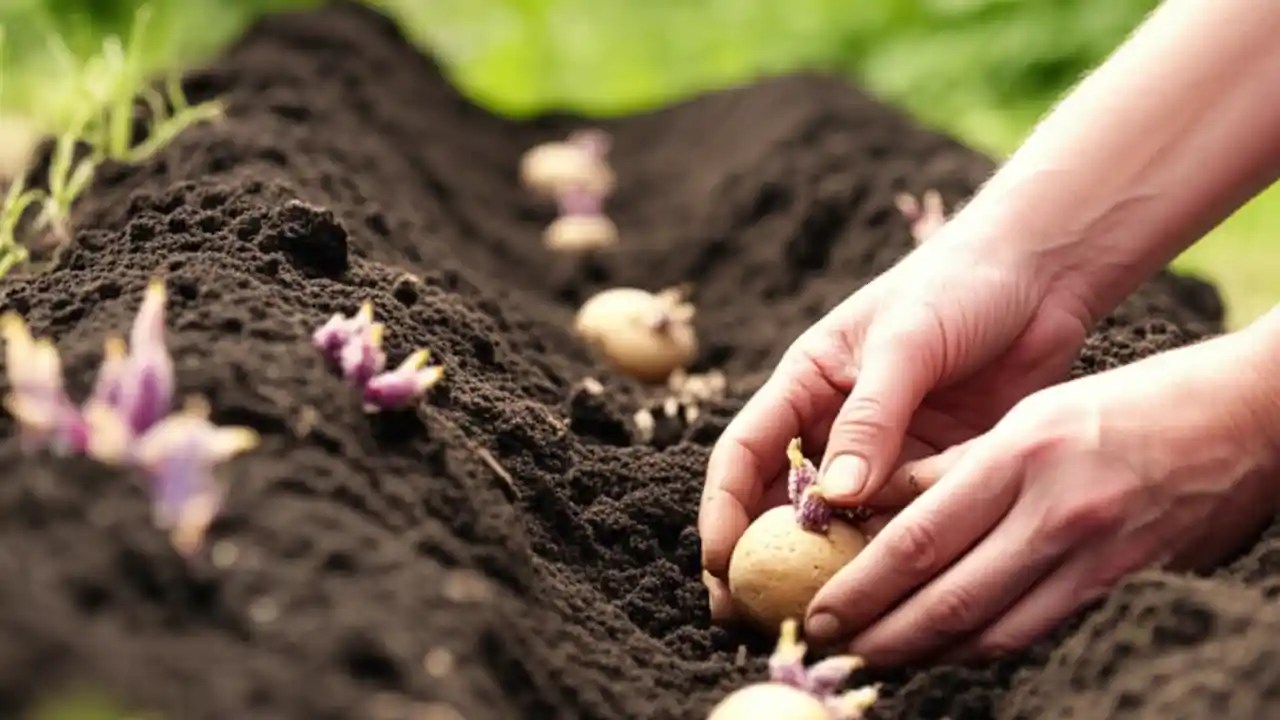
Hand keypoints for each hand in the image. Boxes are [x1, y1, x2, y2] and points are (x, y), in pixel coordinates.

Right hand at [699, 224, 1094, 620]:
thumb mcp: (905, 343)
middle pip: (781, 503)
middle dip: (761, 561)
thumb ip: (870, 418)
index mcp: (806, 385)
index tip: (719, 564)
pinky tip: (889, 596)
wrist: (1042, 276)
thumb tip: (833, 499)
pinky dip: (889, 560)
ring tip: (819, 619)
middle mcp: (834, 426)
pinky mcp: (932, 473)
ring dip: (827, 571)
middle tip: (750, 617)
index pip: (745, 454)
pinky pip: (901, 526)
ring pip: (842, 526)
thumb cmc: (958, 285)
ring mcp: (883, 455)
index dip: (723, 510)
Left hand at [807, 323, 1279, 663]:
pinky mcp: (1124, 581)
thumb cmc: (1127, 403)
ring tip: (878, 657)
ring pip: (993, 628)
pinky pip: (1039, 626)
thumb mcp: (1029, 413)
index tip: (819, 610)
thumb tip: (873, 502)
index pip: (919, 539)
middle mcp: (1055, 510)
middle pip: (949, 598)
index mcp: (1020, 456)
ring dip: (928, 652)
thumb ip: (951, 465)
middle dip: (881, 634)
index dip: (862, 586)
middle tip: (829, 650)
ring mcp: (1094, 554)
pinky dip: (985, 644)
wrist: (1246, 417)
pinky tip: (949, 648)